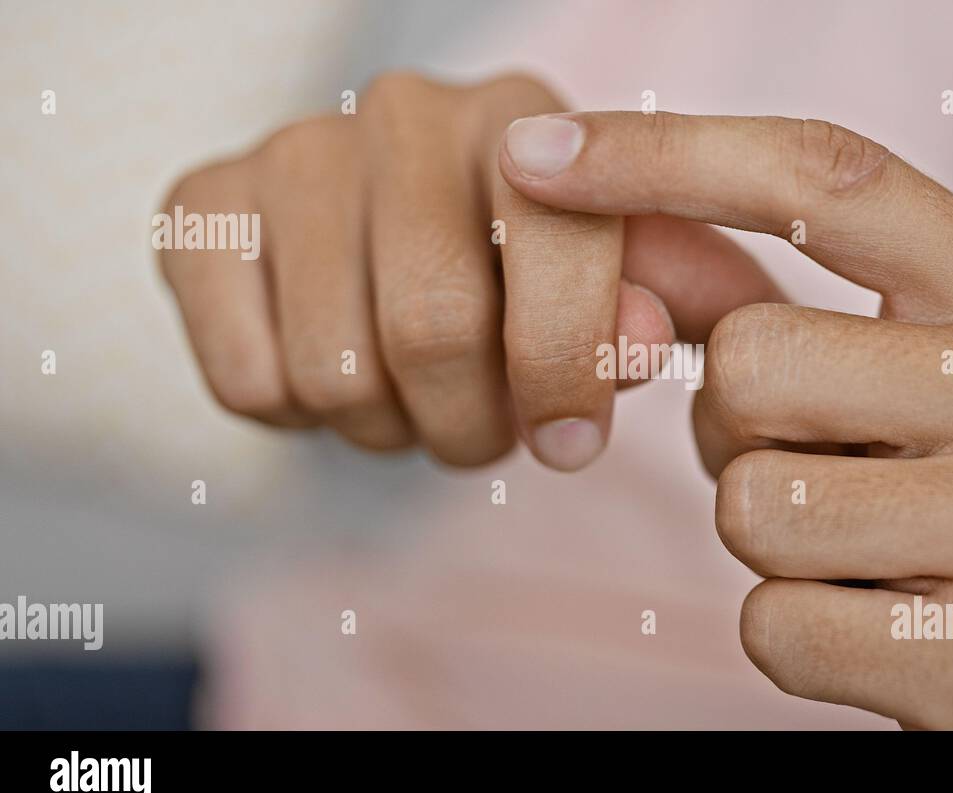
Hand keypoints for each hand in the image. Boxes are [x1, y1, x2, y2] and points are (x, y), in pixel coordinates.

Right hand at [157, 73, 778, 469]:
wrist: (390, 252)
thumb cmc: (531, 281)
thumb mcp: (633, 287)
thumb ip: (674, 306)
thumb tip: (640, 339)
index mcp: (529, 117)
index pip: (554, 246)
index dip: (565, 369)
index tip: (571, 441)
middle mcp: (407, 109)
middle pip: (432, 325)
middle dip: (472, 424)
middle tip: (483, 432)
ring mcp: (294, 150)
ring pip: (336, 370)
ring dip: (390, 428)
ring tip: (412, 397)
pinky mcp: (198, 208)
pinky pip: (249, 380)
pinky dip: (302, 419)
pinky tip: (331, 367)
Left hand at [500, 111, 952, 727]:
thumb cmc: (945, 499)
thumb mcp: (889, 377)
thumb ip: (760, 303)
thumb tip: (593, 222)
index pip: (824, 182)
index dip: (666, 156)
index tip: (536, 155)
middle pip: (750, 363)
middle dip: (736, 433)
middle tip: (825, 472)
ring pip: (748, 504)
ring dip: (763, 541)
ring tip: (857, 551)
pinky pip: (773, 628)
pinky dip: (788, 636)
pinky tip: (873, 631)